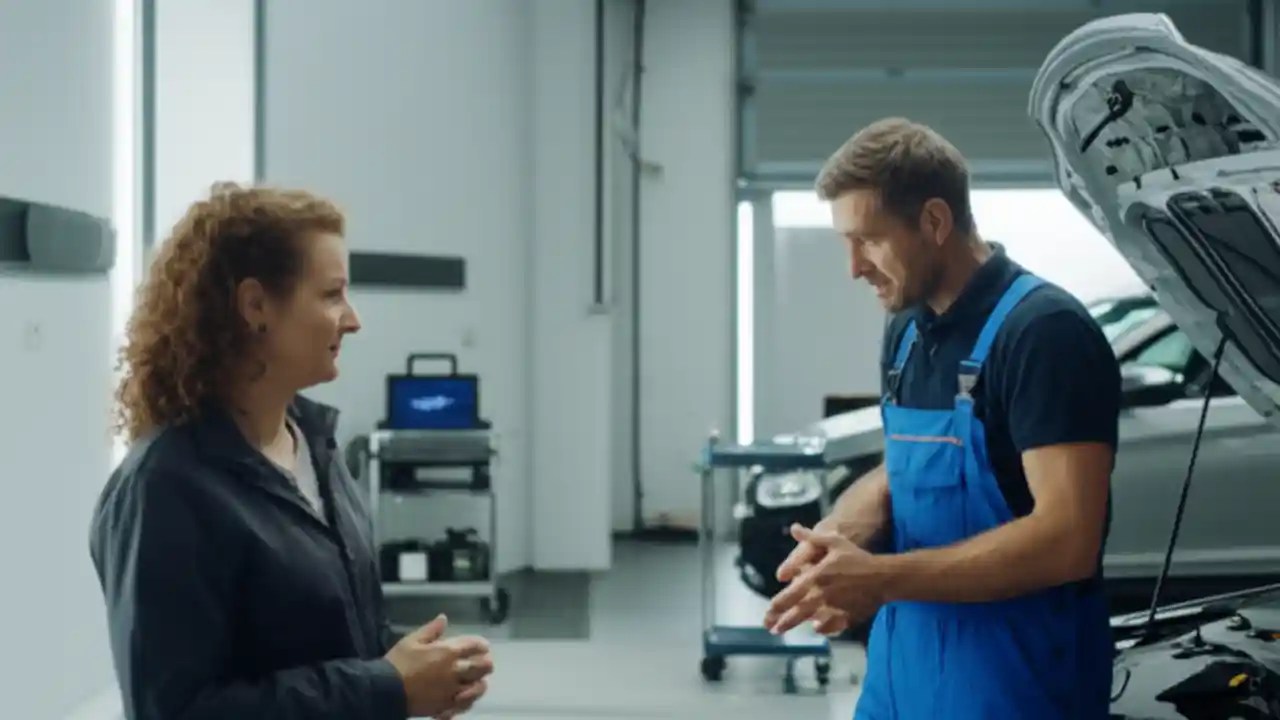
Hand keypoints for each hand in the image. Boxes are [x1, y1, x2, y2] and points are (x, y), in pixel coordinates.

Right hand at [383, 615, 492, 717]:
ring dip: (480, 682)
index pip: (475, 645)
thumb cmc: (399, 662)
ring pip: (479, 687)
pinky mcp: (447, 705)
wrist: (387, 690)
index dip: (482, 645)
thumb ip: (431, 629)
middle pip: (483, 666)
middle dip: (485, 662)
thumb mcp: (412, 640)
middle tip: (482, 662)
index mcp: (448, 652)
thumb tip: (443, 618)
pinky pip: (466, 704)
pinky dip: (469, 699)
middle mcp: (455, 670)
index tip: (482, 646)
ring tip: (477, 680)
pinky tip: (466, 695)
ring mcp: (453, 690)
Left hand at [764, 525, 884, 634]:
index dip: (780, 602)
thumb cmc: (857, 558)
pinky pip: (834, 625)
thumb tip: (794, 528)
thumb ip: (812, 537)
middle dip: (783, 620)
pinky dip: (824, 628)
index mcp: (819, 576)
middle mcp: (824, 594)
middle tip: (770, 627)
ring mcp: (836, 607)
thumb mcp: (835, 542)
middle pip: (799, 610)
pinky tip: (817, 629)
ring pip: (811, 619)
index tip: (770, 608)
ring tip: (781, 630)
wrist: (883, 576)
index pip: (794, 592)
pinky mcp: (849, 616)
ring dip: (795, 625)